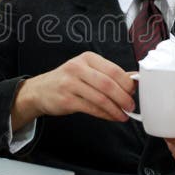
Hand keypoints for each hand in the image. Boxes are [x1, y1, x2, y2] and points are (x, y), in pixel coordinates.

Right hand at [11, 51, 135, 129]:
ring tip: (123, 115)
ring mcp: (70, 84)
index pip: (113, 70)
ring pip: (100, 98)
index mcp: (87, 58)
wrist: (40, 90)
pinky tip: (111, 117)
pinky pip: (91, 108)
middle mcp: (78, 68)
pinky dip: (105, 114)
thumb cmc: (68, 80)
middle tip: (131, 106)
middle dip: (123, 97)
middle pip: (108, 84)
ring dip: (115, 109)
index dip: (127, 83)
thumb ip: (109, 74)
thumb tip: (134, 78)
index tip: (133, 92)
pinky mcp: (66, 100)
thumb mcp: (88, 70)